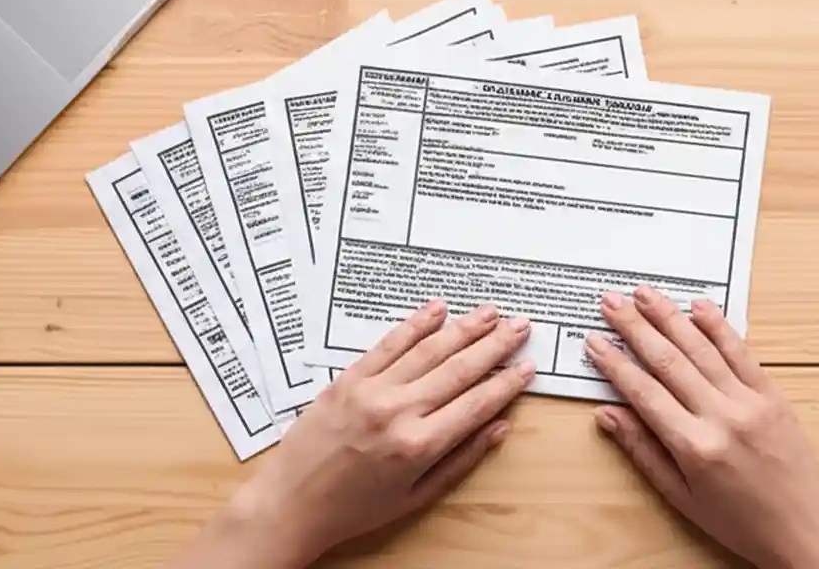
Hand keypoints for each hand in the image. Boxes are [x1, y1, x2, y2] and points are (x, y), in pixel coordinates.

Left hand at [171, 301, 534, 568]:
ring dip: (464, 328)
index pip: (477, 404)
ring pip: (428, 350)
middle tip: (520, 327)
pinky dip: (415, 325)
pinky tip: (437, 310)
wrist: (292, 503)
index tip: (527, 367)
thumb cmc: (354, 509)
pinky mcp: (347, 379)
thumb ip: (462, 459)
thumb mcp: (416, 497)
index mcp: (419, 446)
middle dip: (495, 346)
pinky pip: (388, 344)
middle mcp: (398, 412)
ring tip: (490, 313)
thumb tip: (500, 427)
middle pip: (459, 369)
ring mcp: (371, 391)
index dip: (507, 384)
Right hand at [587, 287, 818, 568]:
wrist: (806, 531)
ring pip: (702, 348)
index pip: (644, 392)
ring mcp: (750, 402)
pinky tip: (698, 306)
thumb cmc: (742, 523)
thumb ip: (643, 451)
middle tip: (611, 302)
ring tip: (644, 293)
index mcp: (695, 447)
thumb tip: (608, 415)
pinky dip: (719, 326)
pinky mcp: (773, 395)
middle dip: (635, 327)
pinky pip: (742, 352)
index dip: (615, 363)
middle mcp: (722, 417)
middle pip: (668, 360)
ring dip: (670, 316)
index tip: (594, 341)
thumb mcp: (681, 497)